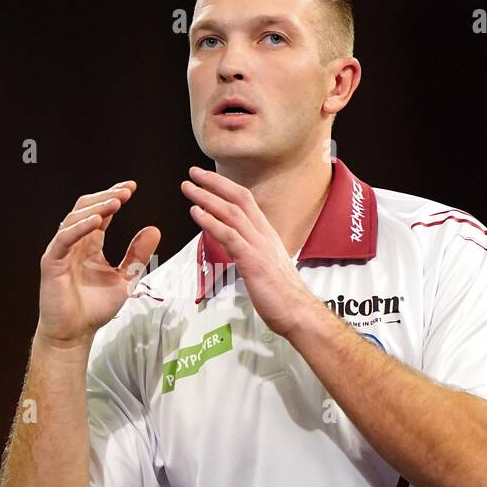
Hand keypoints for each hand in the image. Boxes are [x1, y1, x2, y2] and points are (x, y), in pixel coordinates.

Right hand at [37, 181, 160, 349]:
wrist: (75, 334)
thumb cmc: (94, 308)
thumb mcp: (125, 278)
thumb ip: (137, 255)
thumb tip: (154, 229)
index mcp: (90, 244)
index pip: (101, 212)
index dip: (114, 197)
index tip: (132, 187)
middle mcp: (74, 243)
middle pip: (86, 208)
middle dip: (106, 197)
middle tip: (127, 191)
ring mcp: (61, 251)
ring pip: (74, 219)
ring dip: (96, 208)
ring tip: (116, 202)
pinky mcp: (51, 262)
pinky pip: (64, 239)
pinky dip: (80, 228)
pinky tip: (97, 221)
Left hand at [181, 166, 319, 336]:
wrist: (298, 313)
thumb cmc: (280, 294)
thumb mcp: (263, 265)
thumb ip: (247, 251)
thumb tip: (231, 244)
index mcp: (266, 234)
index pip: (246, 201)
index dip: (225, 187)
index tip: (207, 178)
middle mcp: (263, 235)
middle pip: (238, 199)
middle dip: (214, 183)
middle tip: (192, 173)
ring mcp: (259, 246)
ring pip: (232, 213)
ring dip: (207, 198)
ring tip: (189, 188)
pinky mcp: (253, 261)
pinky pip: (230, 236)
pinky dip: (211, 222)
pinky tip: (196, 214)